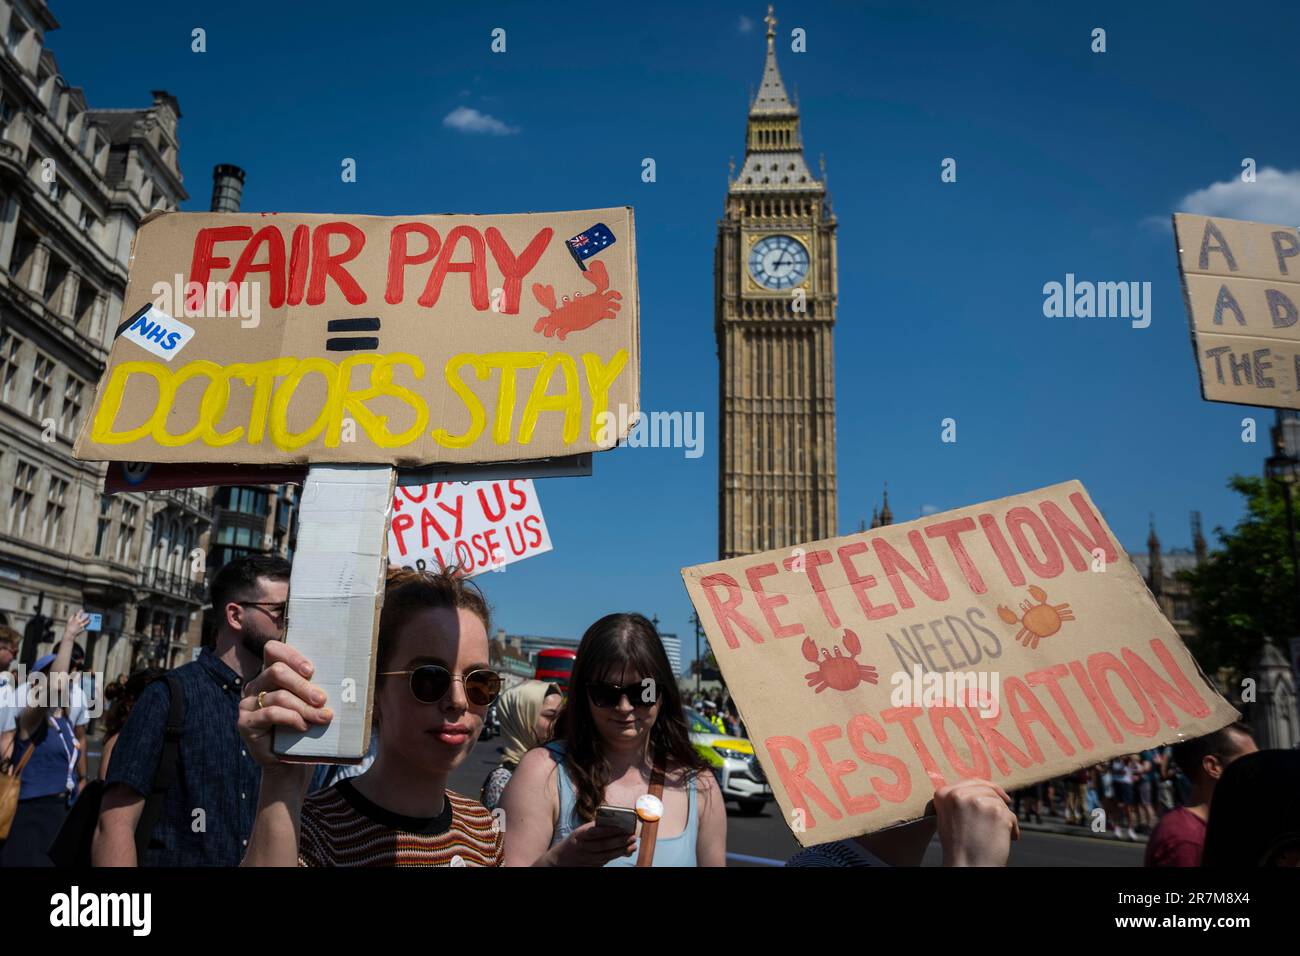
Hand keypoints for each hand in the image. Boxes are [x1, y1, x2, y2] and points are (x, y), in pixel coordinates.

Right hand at [63, 611, 89, 642]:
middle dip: (87, 615)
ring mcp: (81, 625)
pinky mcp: (83, 629)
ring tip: (90, 619)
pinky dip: (87, 625)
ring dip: (88, 620)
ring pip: (86, 622)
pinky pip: (86, 626)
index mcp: (75, 619)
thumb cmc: (68, 628)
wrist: (69, 634)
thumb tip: (74, 614)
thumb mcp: (68, 622)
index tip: (82, 610)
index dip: (81, 611)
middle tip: (88, 614)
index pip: (78, 613)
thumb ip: (71, 618)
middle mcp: (79, 622)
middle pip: (84, 617)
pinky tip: (88, 624)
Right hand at [238, 641, 331, 772]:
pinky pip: (270, 713)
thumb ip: (315, 687)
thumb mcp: (309, 703)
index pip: (273, 650)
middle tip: (322, 700)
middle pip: (276, 671)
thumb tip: (345, 675)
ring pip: (279, 696)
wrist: (289, 763)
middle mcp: (255, 685)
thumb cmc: (304, 727)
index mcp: (270, 674)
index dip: (292, 655)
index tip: (311, 670)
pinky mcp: (246, 723)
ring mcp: (247, 704)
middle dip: (304, 685)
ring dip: (304, 707)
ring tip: (322, 718)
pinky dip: (292, 719)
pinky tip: (304, 727)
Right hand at [550, 821, 637, 866]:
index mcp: (579, 835)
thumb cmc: (574, 842)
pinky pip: (606, 861)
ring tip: (633, 844)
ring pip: (607, 855)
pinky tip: (626, 851)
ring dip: (621, 849)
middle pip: (603, 845)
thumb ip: (594, 828)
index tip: (622, 826)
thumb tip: (614, 823)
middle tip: (632, 836)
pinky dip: (617, 856)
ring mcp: (587, 859)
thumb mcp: (579, 832)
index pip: (595, 832)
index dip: (609, 830)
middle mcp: (583, 848)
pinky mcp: (591, 866)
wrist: (560, 861)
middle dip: (619, 840)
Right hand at [928, 773, 1018, 866]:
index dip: (986, 787)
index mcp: (943, 794)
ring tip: (999, 832)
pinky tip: (1007, 837)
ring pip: (1000, 801)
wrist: (967, 866)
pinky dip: (1012, 827)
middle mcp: (959, 794)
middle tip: (1001, 814)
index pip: (971, 781)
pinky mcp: (997, 811)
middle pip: (987, 788)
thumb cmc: (958, 847)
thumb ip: (958, 800)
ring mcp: (978, 801)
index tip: (997, 793)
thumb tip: (979, 788)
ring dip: (1004, 816)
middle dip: (997, 801)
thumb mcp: (948, 816)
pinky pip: (1011, 814)